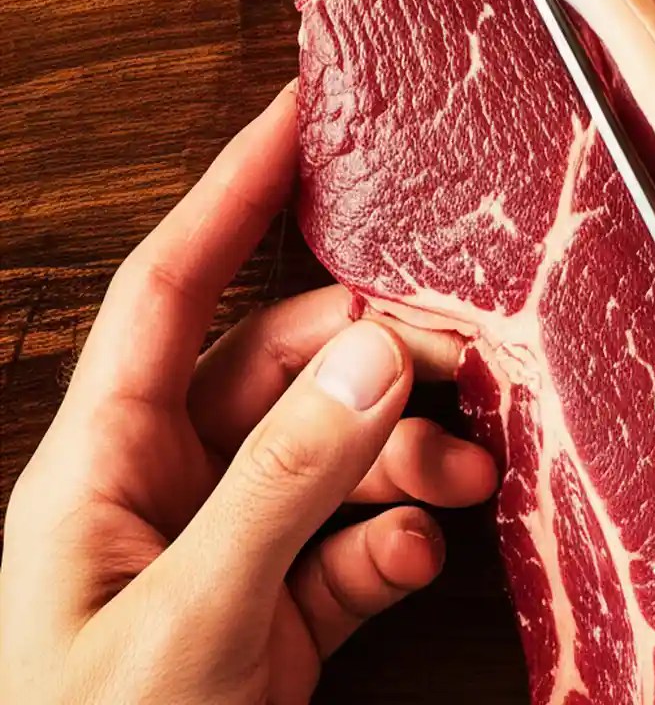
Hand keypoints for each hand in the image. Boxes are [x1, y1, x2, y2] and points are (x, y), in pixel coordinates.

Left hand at [0, 83, 496, 703]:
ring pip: (339, 451)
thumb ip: (284, 484)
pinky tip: (417, 553)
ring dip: (408, 450)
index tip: (305, 124)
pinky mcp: (287, 607)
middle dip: (376, 354)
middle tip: (458, 358)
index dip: (234, 196)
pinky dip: (400, 537)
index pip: (175, 290)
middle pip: (286, 368)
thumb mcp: (189, 614)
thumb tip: (376, 359)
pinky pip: (358, 540)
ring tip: (462, 472)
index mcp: (106, 465)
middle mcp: (172, 489)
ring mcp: (236, 548)